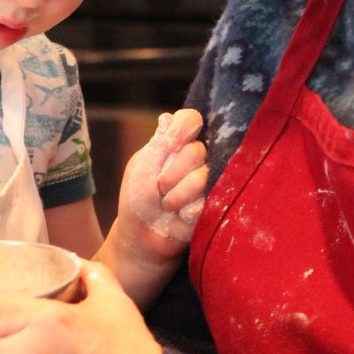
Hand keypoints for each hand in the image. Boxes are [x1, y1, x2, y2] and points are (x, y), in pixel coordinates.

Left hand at [117, 108, 207, 260]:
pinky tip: (179, 216)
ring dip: (176, 195)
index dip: (183, 130)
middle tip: (159, 188)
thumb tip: (169, 117)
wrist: (142, 237)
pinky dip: (185, 210)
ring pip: (202, 177)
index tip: (169, 145)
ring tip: (167, 205)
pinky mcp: (215, 203)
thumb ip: (159, 142)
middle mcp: (196, 157)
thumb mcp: (142, 165)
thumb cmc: (138, 198)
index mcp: (176, 142)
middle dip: (171, 173)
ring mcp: (208, 180)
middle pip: (197, 151)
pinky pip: (205, 200)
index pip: (191, 119)